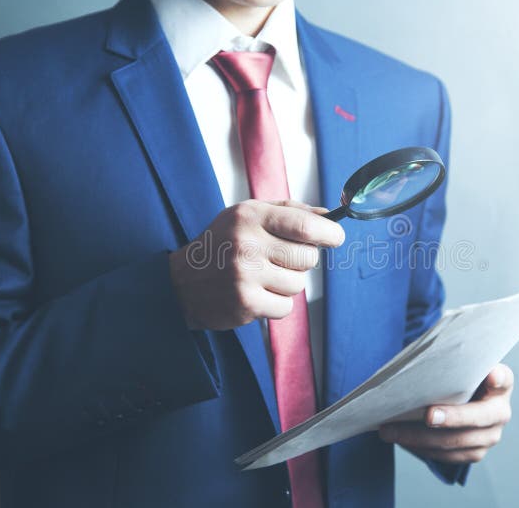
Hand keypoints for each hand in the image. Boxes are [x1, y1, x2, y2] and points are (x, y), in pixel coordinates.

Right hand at [169, 199, 344, 329]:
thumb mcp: (249, 215)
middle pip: (307, 257)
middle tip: (281, 260)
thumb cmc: (223, 244)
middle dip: (302, 260)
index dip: (329, 233)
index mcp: (250, 216)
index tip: (336, 237)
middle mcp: (246, 244)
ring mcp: (244, 276)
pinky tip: (257, 294)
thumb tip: (330, 217)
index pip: (303, 225)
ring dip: (288, 284)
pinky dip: (277, 304)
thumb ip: (290, 211)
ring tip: (263, 277)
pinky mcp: (245, 304)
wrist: (182, 282)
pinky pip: (286, 307)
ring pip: (299, 284)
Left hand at [379, 363, 513, 464]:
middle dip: (451, 418)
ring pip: (457, 442)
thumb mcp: (459, 365)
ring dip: (422, 438)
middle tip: (427, 416)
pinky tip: (399, 439)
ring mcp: (490, 436)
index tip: (491, 376)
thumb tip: (422, 359)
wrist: (464, 399)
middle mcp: (500, 411)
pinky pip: (448, 456)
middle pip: (478, 417)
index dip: (497, 378)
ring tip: (392, 430)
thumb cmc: (457, 376)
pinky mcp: (475, 452)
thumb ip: (451, 361)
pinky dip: (421, 448)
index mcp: (501, 383)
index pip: (503, 378)